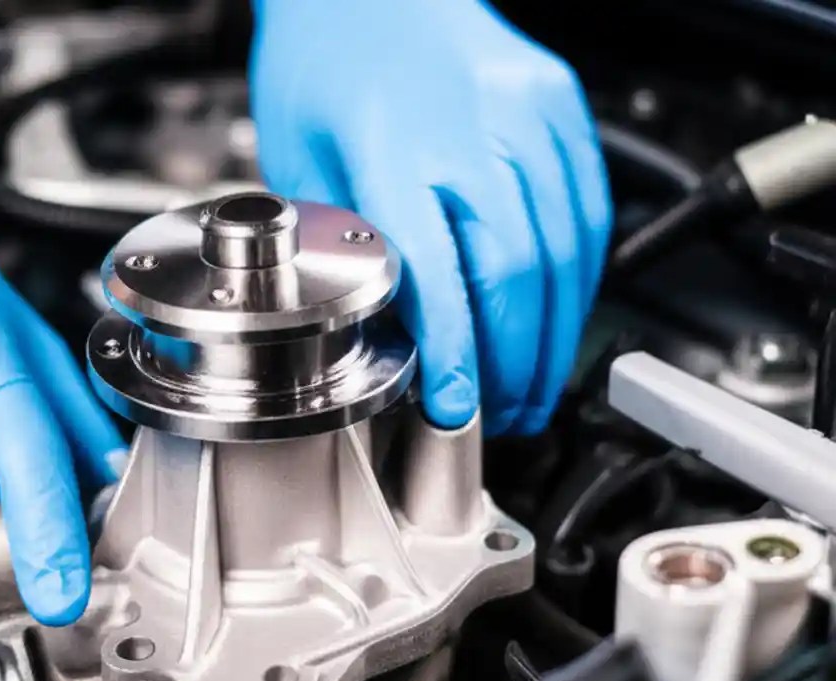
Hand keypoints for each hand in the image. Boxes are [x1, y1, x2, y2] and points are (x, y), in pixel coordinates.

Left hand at [249, 0, 612, 433]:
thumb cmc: (320, 58)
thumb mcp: (300, 160)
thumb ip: (345, 242)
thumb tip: (382, 323)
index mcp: (392, 144)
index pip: (440, 274)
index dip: (457, 356)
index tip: (457, 408)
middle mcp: (473, 126)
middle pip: (519, 272)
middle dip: (515, 362)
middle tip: (500, 414)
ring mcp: (528, 110)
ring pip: (566, 248)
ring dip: (554, 331)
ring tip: (532, 383)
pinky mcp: (558, 103)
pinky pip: (587, 207)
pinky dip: (578, 274)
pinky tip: (559, 313)